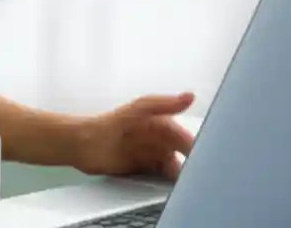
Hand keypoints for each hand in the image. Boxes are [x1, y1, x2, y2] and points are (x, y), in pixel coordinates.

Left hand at [71, 92, 196, 179]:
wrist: (82, 145)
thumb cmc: (110, 123)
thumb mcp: (137, 110)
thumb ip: (162, 104)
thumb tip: (191, 96)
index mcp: (164, 125)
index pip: (188, 140)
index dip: (200, 151)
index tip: (208, 164)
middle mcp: (162, 141)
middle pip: (186, 158)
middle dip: (195, 168)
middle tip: (200, 182)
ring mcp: (153, 157)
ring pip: (176, 171)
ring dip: (183, 180)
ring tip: (189, 191)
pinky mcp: (144, 172)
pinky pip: (162, 180)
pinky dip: (169, 186)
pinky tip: (174, 194)